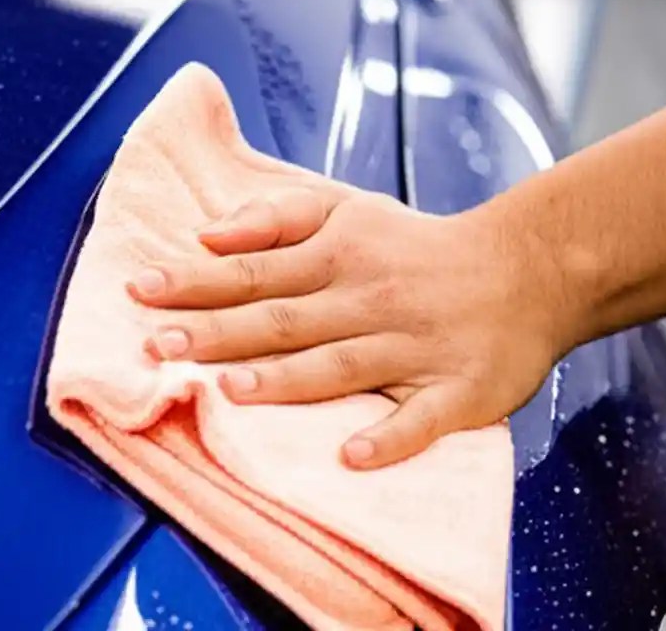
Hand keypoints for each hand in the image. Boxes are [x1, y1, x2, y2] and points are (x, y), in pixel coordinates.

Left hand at [127, 188, 570, 468]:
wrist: (527, 268)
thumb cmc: (416, 246)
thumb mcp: (349, 210)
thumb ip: (277, 216)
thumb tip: (208, 234)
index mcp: (339, 256)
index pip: (254, 272)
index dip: (196, 282)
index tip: (139, 291)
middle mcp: (369, 301)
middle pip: (284, 320)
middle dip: (218, 334)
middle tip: (156, 347)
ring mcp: (414, 349)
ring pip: (341, 366)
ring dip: (285, 381)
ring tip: (228, 392)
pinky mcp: (457, 390)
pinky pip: (421, 418)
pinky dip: (390, 438)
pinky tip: (352, 457)